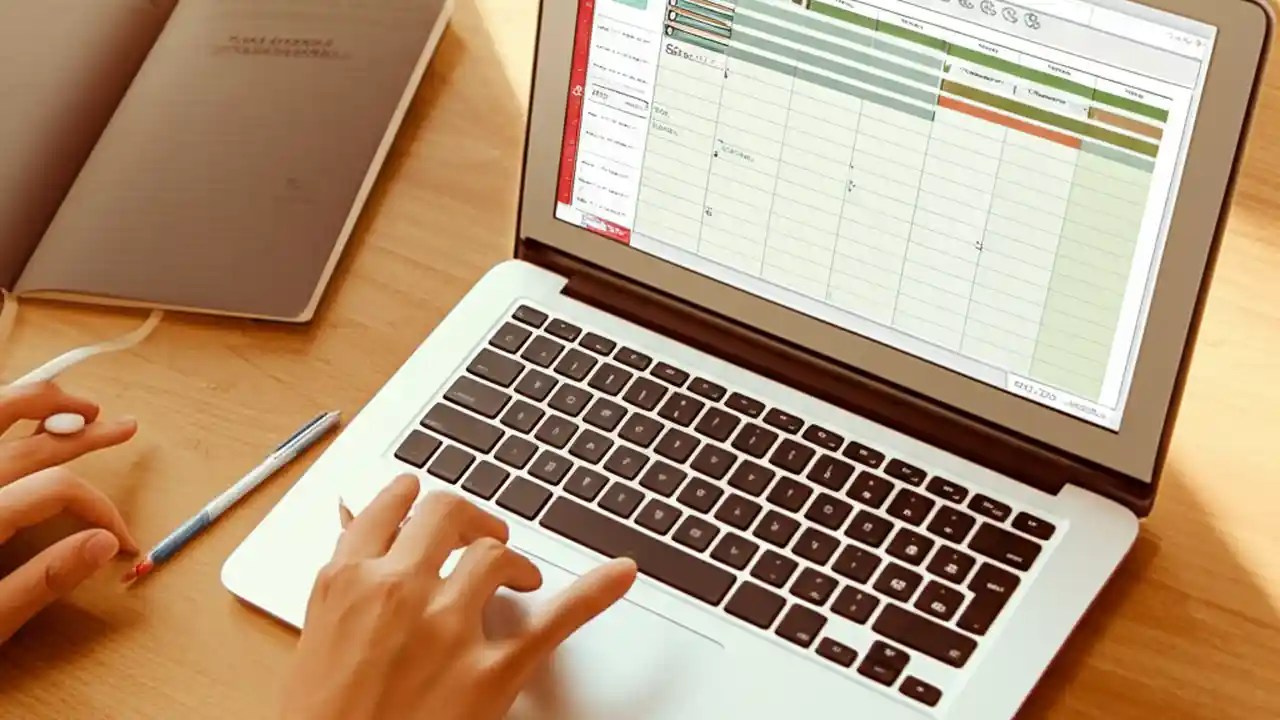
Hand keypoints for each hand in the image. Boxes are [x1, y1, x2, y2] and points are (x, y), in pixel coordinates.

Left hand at [0, 381, 138, 642]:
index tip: (119, 536)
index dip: (99, 506)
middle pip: (32, 439)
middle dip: (84, 430)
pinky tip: (10, 417)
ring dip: (36, 400)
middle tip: (122, 426)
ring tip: (70, 403)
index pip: (60, 488)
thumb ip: (41, 580)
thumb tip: (103, 543)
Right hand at [281, 475, 638, 719]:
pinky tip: (620, 573)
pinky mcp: (493, 671)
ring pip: (495, 553)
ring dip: (511, 557)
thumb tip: (357, 528)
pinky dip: (596, 592)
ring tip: (518, 575)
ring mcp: (449, 628)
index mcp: (347, 583)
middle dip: (468, 518)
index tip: (420, 496)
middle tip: (478, 533)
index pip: (388, 509)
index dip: (410, 498)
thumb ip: (344, 586)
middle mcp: (400, 592)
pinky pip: (556, 619)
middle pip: (446, 514)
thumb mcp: (313, 643)